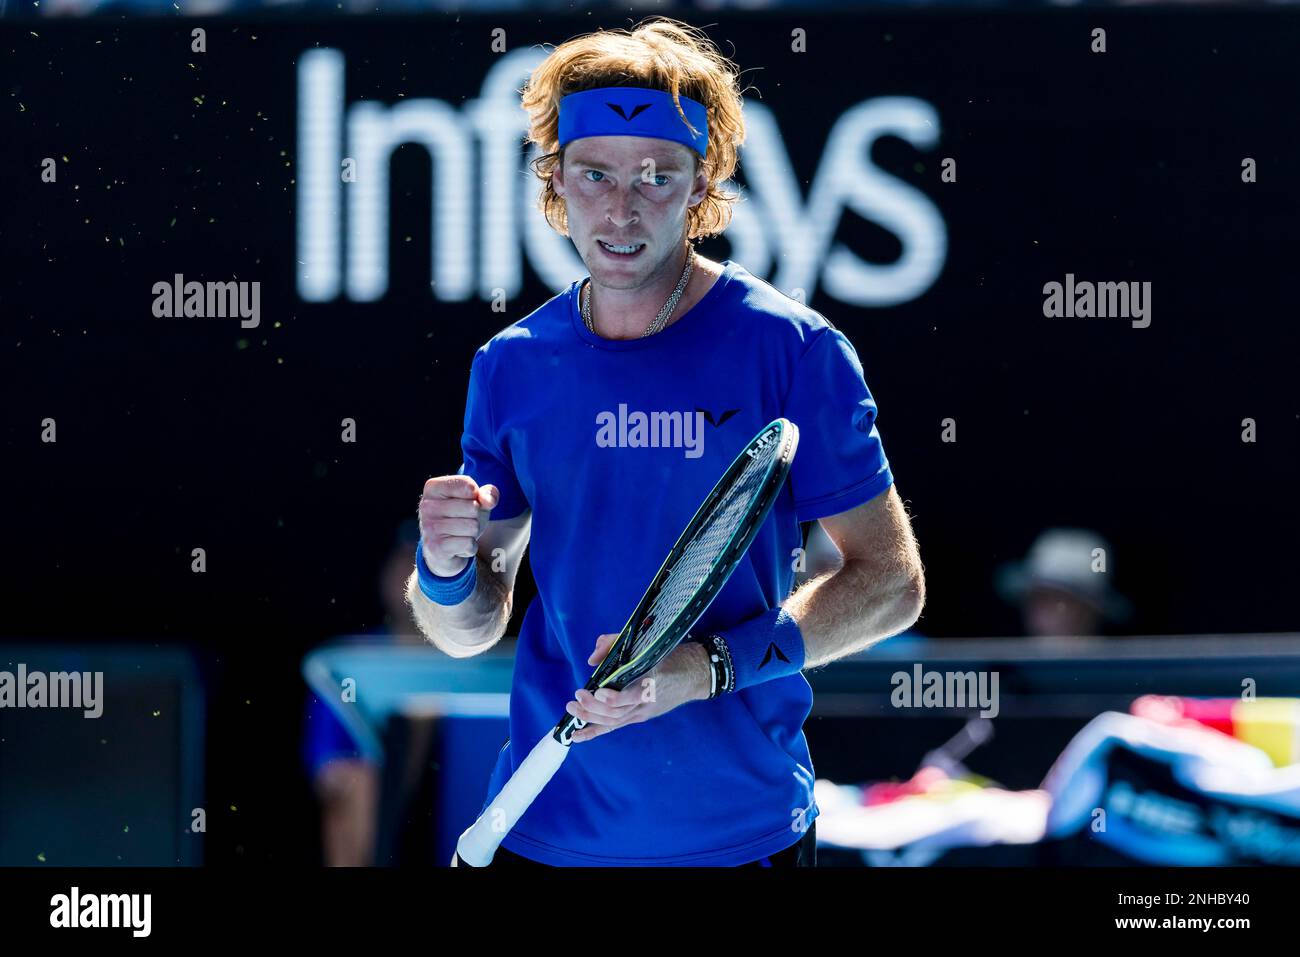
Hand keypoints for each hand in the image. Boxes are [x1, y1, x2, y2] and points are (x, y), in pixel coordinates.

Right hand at [417, 475, 498, 576]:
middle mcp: (427, 506)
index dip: (476, 496)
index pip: (467, 485)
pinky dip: (470, 547)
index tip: (466, 502)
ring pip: (473, 526)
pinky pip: (469, 544)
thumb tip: (489, 500)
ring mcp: (429, 527)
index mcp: (433, 488)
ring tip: (461, 534)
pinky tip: (458, 546)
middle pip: (472, 507)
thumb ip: (487, 495)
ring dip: (473, 533)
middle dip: (476, 517)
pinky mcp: (436, 547)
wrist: (445, 551)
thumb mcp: (476, 501)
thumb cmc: (461, 519)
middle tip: (463, 522)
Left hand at [566, 636, 711, 742]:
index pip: (633, 696)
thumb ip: (615, 644)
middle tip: (577, 696)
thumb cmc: (669, 655)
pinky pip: (615, 726)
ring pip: (614, 721)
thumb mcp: (646, 643)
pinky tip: (577, 736)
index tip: (598, 690)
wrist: (693, 675)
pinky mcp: (639, 716)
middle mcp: (647, 701)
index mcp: (653, 681)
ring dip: (590, 717)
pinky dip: (595, 732)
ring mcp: (643, 711)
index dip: (615, 698)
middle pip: (618, 712)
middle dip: (594, 707)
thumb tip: (592, 659)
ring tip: (572, 708)